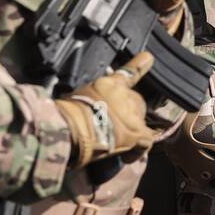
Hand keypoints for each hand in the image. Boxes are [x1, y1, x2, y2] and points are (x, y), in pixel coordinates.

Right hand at [55, 52, 156, 168]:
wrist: (71, 127)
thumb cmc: (66, 116)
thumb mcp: (75, 98)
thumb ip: (90, 99)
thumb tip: (89, 109)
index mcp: (107, 84)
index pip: (127, 73)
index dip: (138, 65)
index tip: (148, 57)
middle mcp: (124, 94)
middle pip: (135, 102)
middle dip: (128, 115)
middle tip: (114, 128)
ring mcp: (132, 112)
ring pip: (139, 121)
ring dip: (129, 131)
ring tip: (113, 142)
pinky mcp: (136, 131)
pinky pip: (144, 142)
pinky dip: (135, 151)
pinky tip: (125, 156)